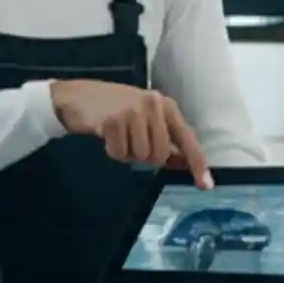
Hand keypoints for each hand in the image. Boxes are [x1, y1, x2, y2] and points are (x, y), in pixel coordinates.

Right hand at [50, 80, 213, 189]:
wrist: (77, 96)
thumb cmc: (115, 109)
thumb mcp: (145, 119)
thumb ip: (166, 139)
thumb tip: (185, 163)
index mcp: (166, 105)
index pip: (187, 138)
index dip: (197, 163)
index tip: (205, 185)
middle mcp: (153, 105)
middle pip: (160, 155)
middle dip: (145, 157)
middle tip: (130, 141)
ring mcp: (134, 111)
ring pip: (140, 157)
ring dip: (127, 153)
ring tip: (118, 135)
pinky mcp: (114, 120)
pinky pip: (119, 154)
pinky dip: (112, 152)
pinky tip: (106, 135)